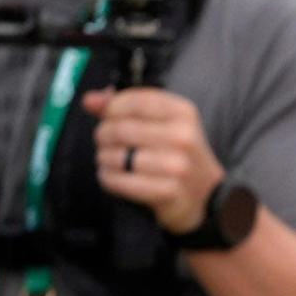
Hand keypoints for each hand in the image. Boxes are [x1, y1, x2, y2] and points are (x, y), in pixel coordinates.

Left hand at [88, 83, 223, 233]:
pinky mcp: (168, 192)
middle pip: (121, 129)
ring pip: (117, 157)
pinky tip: (111, 177)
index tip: (107, 118)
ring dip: (103, 160)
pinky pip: (120, 182)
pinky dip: (108, 179)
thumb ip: (124, 107)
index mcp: (183, 112)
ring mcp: (177, 166)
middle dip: (102, 136)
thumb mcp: (161, 123)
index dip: (111, 108)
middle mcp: (182, 136)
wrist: (205, 195)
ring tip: (108, 161)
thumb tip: (89, 100)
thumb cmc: (176, 154)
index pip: (134, 101)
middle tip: (104, 143)